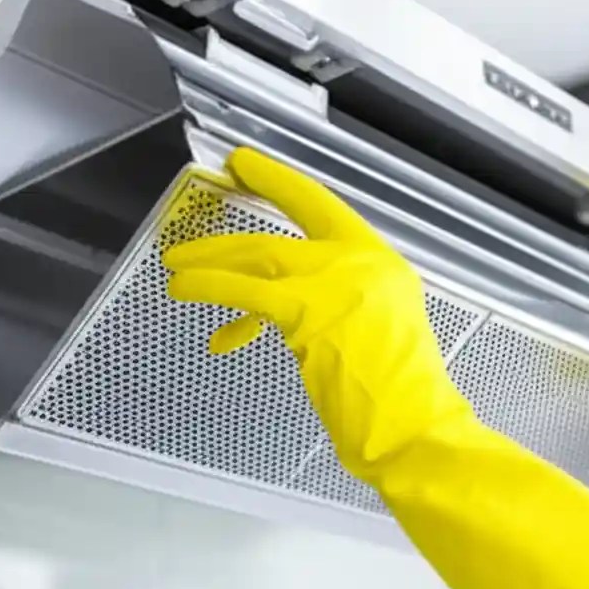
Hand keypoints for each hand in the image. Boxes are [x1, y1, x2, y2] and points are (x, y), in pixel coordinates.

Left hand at [164, 148, 473, 477]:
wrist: (410, 422)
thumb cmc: (400, 391)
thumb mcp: (385, 324)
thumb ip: (344, 301)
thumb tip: (290, 305)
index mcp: (382, 261)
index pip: (321, 206)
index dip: (277, 182)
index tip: (246, 167)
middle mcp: (358, 262)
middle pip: (277, 235)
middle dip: (226, 238)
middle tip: (191, 239)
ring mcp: (333, 281)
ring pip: (256, 256)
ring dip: (209, 263)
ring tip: (177, 271)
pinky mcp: (305, 308)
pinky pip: (245, 290)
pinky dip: (211, 286)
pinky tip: (189, 290)